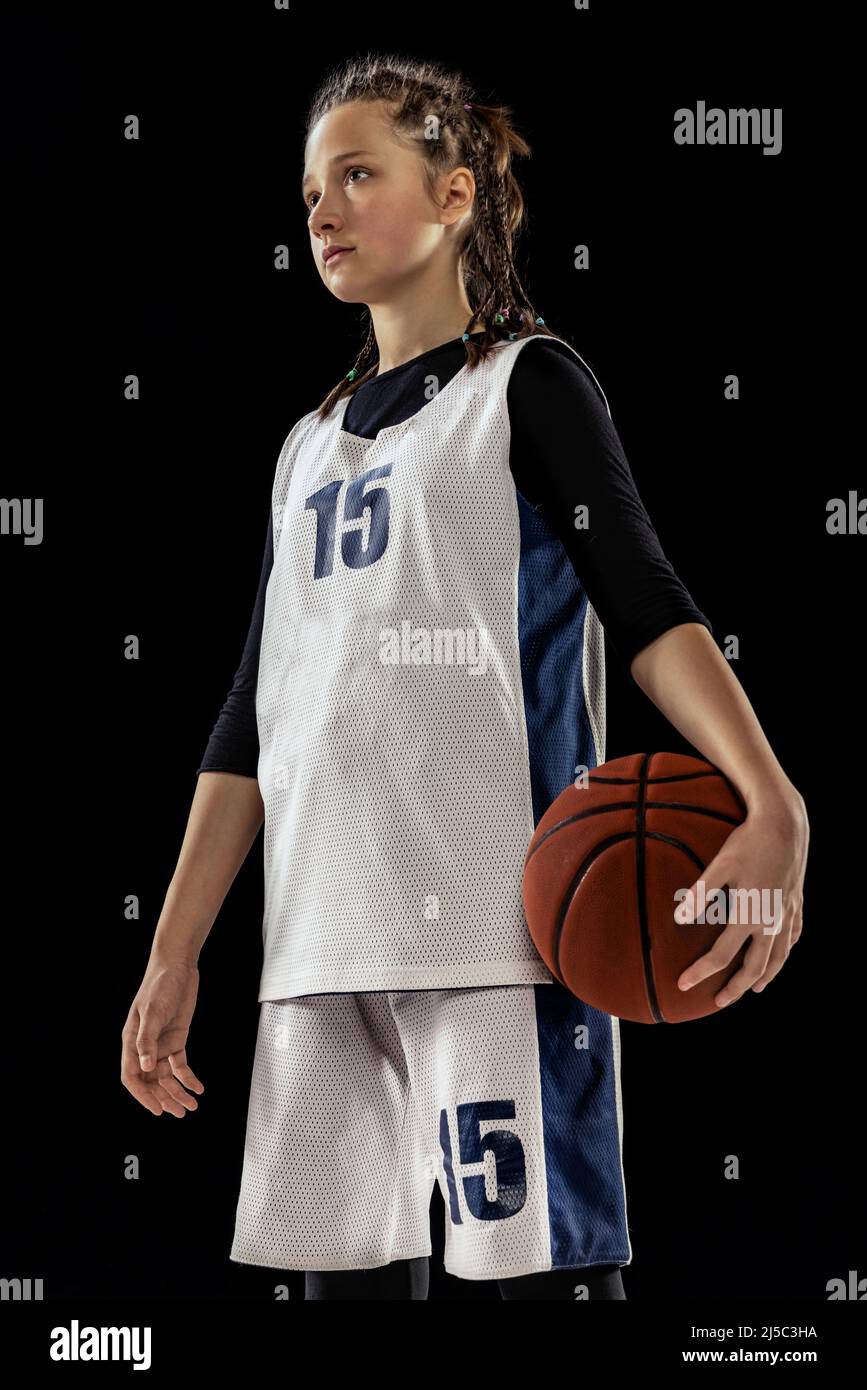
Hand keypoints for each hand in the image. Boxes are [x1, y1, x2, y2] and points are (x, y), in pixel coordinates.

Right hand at [121, 957, 204, 1115]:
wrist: (177, 966)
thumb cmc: (159, 985)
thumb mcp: (152, 1012)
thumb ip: (147, 1040)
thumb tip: (144, 1067)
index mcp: (132, 1042)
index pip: (132, 1077)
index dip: (143, 1096)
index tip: (157, 1110)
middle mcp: (145, 1047)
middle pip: (151, 1081)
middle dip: (165, 1099)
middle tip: (180, 1113)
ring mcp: (161, 1044)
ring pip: (166, 1077)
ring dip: (177, 1092)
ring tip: (191, 1106)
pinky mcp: (176, 1039)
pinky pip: (180, 1065)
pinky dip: (188, 1078)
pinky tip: (198, 1087)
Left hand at [675, 791, 808, 1007]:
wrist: (785, 823)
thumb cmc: (748, 842)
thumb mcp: (719, 866)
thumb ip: (700, 895)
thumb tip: (678, 919)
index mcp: (748, 915)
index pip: (722, 955)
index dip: (701, 972)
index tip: (683, 984)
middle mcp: (770, 920)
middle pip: (754, 966)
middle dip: (736, 988)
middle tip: (719, 1002)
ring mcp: (786, 912)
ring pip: (779, 956)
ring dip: (766, 976)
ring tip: (756, 989)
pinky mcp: (795, 901)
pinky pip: (793, 933)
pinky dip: (786, 949)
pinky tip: (782, 952)